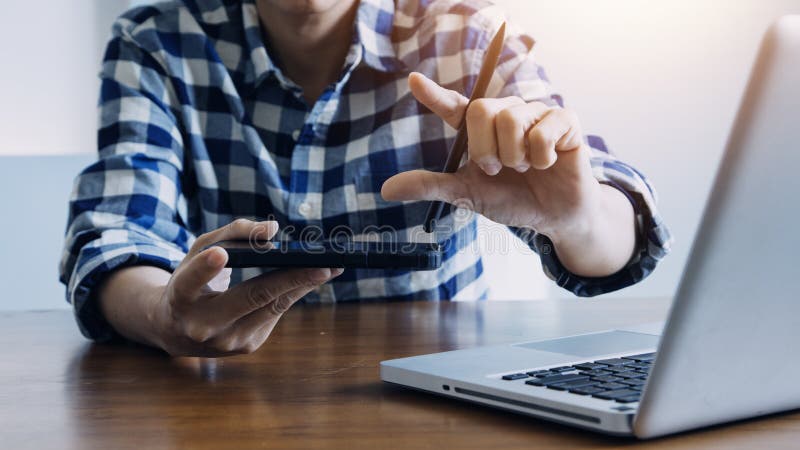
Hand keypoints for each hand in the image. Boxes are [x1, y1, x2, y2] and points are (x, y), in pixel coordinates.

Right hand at [144, 219, 340, 355]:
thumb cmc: (191, 280)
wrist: (176, 330)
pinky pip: (276, 313)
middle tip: (322, 267)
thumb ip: (233, 234)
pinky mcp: (247, 347)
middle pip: (251, 298)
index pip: (191, 282)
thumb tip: (272, 230)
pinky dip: (294, 292)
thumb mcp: (200, 251)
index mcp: (181, 298)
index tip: (219, 254)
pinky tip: (314, 278)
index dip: (205, 269)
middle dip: (290, 280)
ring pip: (273, 307)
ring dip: (304, 285)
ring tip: (333, 267)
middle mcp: (203, 326)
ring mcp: (227, 342)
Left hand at [381, 73, 635, 276]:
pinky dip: (541, 157)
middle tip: (500, 169)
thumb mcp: (468, 195)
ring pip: (511, 121)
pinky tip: (548, 163)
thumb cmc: (512, 199)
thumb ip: (431, 186)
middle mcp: (506, 113)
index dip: (434, 95)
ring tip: (526, 168)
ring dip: (515, 157)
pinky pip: (542, 131)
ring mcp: (536, 113)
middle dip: (486, 150)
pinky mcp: (564, 120)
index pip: (454, 107)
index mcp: (481, 129)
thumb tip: (387, 189)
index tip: (414, 81)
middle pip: (482, 111)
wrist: (553, 216)